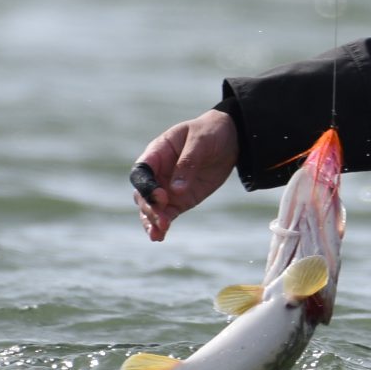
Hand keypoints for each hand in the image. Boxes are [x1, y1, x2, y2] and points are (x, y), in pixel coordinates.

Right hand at [133, 109, 236, 239]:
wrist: (229, 139)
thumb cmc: (210, 132)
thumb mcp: (200, 141)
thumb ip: (188, 163)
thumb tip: (176, 190)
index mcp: (157, 153)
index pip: (141, 172)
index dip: (146, 186)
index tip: (160, 195)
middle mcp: (157, 173)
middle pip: (143, 194)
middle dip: (150, 208)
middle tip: (163, 219)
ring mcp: (167, 188)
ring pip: (152, 208)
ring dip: (152, 221)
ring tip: (158, 233)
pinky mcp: (180, 200)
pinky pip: (167, 214)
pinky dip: (162, 225)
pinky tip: (159, 236)